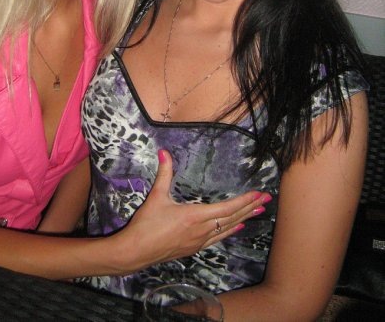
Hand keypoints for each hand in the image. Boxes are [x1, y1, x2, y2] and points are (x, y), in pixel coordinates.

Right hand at [121, 149, 270, 270]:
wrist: (136, 252)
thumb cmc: (146, 224)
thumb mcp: (156, 197)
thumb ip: (164, 173)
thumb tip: (164, 152)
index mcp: (195, 216)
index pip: (227, 208)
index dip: (244, 201)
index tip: (258, 194)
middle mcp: (202, 230)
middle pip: (232, 218)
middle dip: (250, 208)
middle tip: (267, 200)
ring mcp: (199, 241)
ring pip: (227, 229)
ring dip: (243, 219)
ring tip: (257, 212)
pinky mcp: (194, 248)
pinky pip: (218, 238)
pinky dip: (230, 231)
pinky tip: (236, 228)